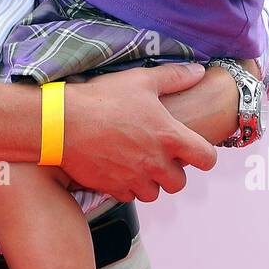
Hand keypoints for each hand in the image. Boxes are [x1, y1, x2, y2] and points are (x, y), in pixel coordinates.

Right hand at [60, 64, 215, 200]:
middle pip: (179, 183)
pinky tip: (117, 168)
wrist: (62, 123)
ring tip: (137, 163)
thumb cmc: (102, 99)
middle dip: (173, 171)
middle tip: (159, 155)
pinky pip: (128, 196)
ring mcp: (134, 178)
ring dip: (150, 181)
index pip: (206, 158)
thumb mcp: (141, 80)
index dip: (204, 155)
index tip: (194, 150)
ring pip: (154, 193)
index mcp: (169, 136)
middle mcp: (156, 162)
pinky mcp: (113, 188)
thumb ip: (174, 77)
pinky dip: (126, 186)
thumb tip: (199, 72)